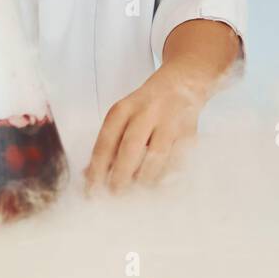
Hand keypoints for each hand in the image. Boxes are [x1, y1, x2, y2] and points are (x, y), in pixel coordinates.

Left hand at [85, 65, 204, 192]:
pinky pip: (177, 161)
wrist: (182, 84)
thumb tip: (89, 175)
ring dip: (144, 179)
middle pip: (130, 148)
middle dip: (120, 177)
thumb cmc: (147, 105)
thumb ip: (107, 144)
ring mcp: (170, 122)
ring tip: (137, 190)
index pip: (106, 142)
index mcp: (124, 109)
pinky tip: (158, 183)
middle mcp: (147, 113)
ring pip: (156, 157)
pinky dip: (167, 177)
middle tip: (115, 193)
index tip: (92, 189)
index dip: (97, 169)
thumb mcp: (122, 116)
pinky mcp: (189, 133)